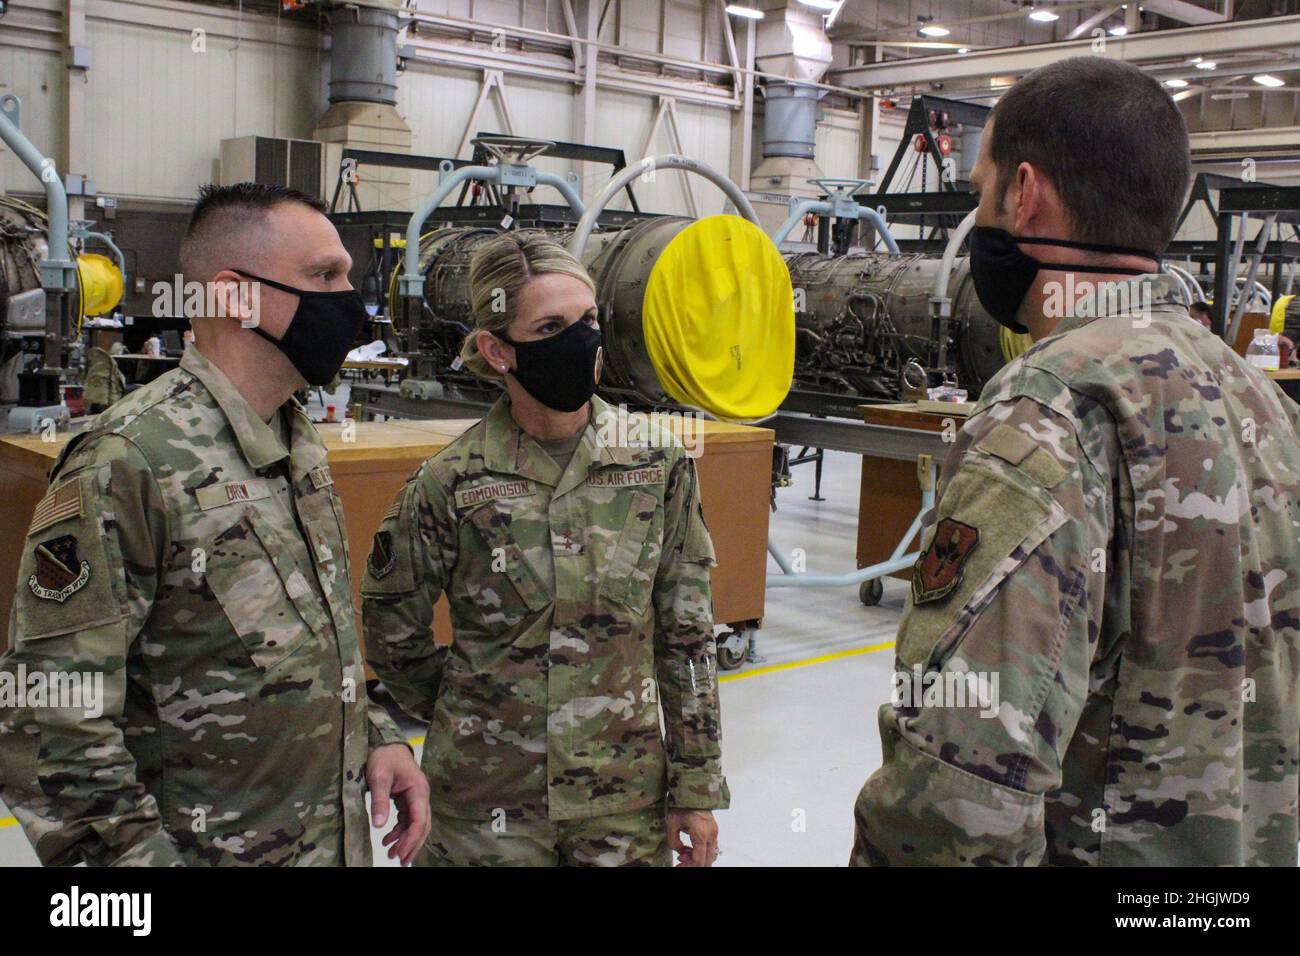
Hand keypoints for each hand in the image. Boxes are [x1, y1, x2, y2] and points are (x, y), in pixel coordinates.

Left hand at [367, 743, 429, 866]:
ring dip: (406, 840)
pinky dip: (399, 831)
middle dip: (412, 844)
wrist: (387, 743)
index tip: (400, 852)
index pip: (419, 819)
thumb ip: (379, 800)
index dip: (411, 838)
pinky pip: (407, 819)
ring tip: (393, 855)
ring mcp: (415, 798)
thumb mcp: (379, 777)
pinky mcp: (407, 799)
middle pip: (422, 825)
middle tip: (400, 861)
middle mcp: (420, 796)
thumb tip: (378, 825)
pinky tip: (387, 840)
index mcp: (418, 790)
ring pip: (415, 824)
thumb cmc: (384, 757)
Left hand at [666, 809, 718, 866]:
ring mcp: (714, 832)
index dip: (688, 866)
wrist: (692, 790)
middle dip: (693, 864)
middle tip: (681, 862)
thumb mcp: (671, 823)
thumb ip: (673, 841)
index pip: (699, 860)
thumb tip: (680, 851)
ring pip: (711, 855)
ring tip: (684, 853)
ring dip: (699, 858)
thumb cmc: (682, 804)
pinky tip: (691, 848)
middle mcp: (711, 835)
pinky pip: (711, 847)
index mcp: (701, 834)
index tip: (678, 866)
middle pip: (708, 860)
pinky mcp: (713, 829)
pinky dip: (702, 851)